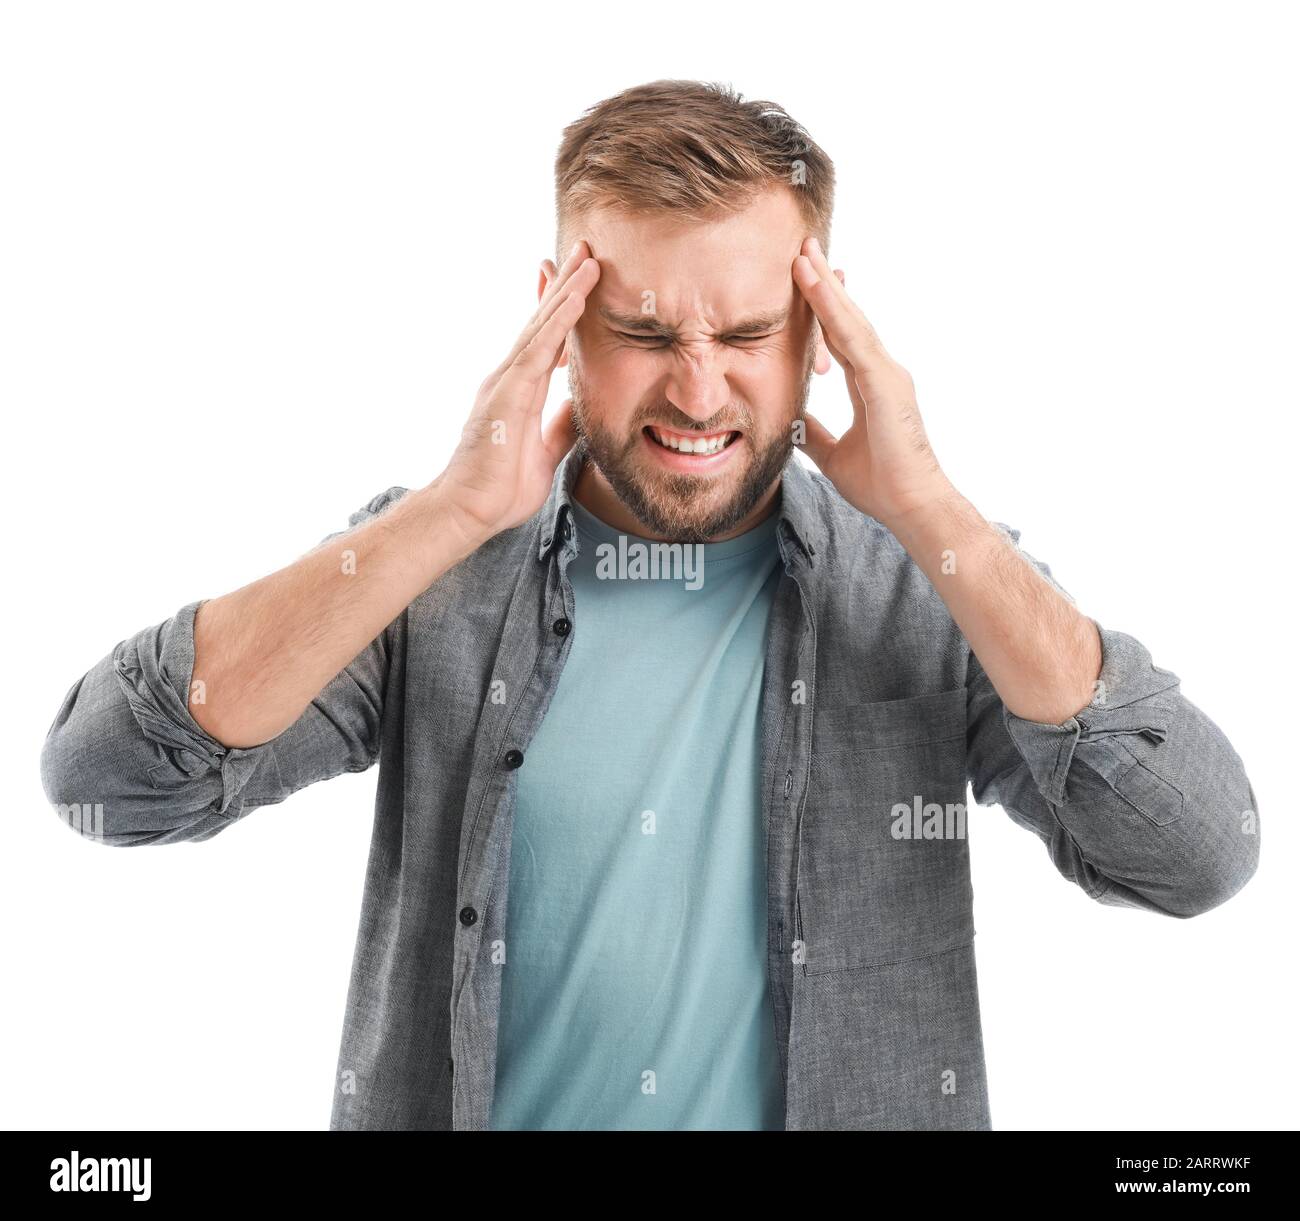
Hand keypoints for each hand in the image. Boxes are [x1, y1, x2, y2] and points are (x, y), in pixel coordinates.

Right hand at [435, 240, 599, 546]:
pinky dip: (558, 320)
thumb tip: (582, 406)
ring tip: (589, 259)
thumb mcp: (546, 452)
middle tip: (586, 250)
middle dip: (565, 285)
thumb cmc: (499, 489)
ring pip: (542, 326)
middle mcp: (509, 378)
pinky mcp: (506, 393)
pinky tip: (576, 296)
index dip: (562, 310)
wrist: (468, 513)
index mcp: (519, 391)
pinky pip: (538, 349)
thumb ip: (561, 426)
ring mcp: (505, 382)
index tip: (580, 283)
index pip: (546, 341)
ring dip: (567, 291)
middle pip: (543, 322)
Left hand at [792, 237, 955, 528]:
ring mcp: (887, 375)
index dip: (824, 308)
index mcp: (871, 385)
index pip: (841, 338)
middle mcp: (882, 372)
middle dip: (825, 283)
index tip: (806, 278)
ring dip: (826, 286)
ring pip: (850, 322)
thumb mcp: (833, 455)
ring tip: (803, 255)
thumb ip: (815, 434)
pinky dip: (834, 312)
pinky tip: (817, 287)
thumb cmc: (882, 485)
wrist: (911, 507)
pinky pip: (854, 340)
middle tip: (803, 248)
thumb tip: (791, 423)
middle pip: (847, 319)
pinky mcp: (886, 384)